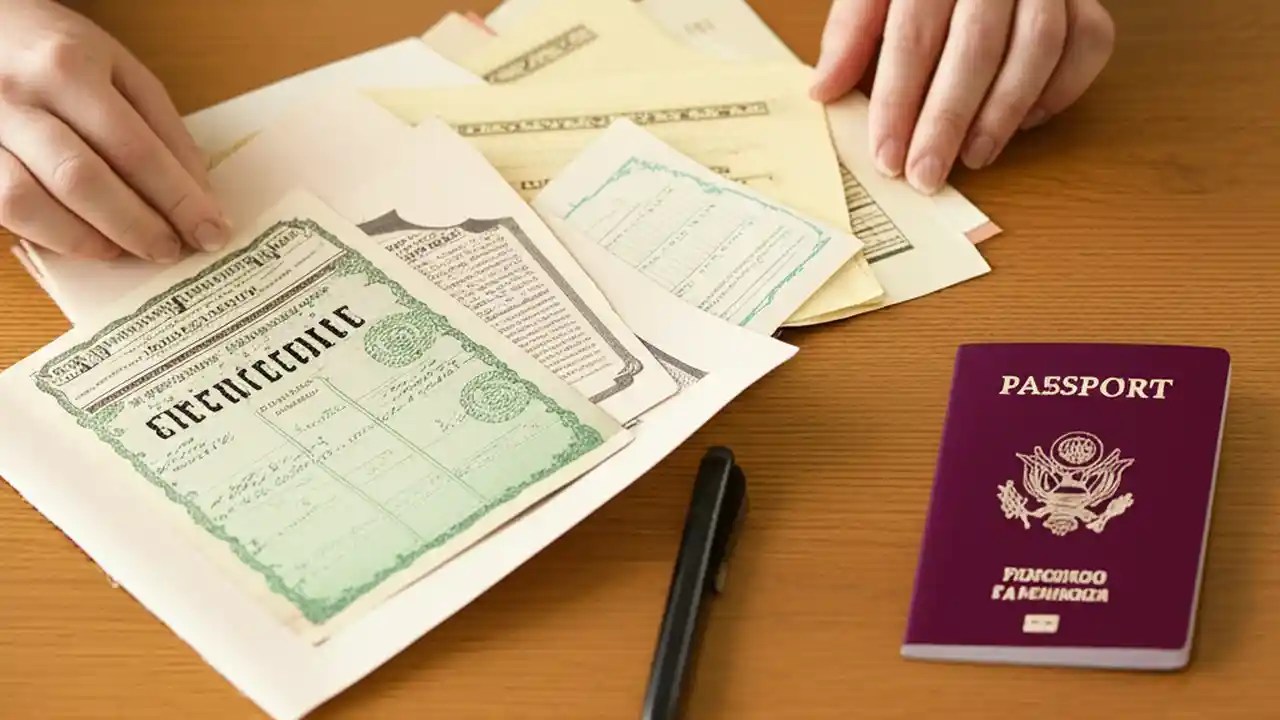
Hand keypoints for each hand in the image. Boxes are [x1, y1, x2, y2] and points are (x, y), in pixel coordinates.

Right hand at [0, 0, 226, 261]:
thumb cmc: (60, 50)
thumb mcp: (122, 69)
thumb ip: (163, 129)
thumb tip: (199, 195)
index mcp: (70, 68)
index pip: (135, 149)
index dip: (178, 200)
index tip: (211, 232)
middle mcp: (19, 96)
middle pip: (83, 180)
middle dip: (137, 226)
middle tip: (171, 249)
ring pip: (30, 200)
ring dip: (89, 239)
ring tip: (129, 250)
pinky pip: (3, 208)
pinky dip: (50, 234)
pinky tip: (86, 240)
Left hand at [810, 0, 1114, 193]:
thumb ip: (850, 32)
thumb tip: (823, 90)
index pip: (912, 36)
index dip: (898, 101)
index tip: (886, 157)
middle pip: (976, 47)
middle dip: (948, 121)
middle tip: (926, 176)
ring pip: (1038, 45)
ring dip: (1004, 112)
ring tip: (972, 158)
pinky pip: (1089, 41)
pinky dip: (1060, 88)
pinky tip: (1024, 124)